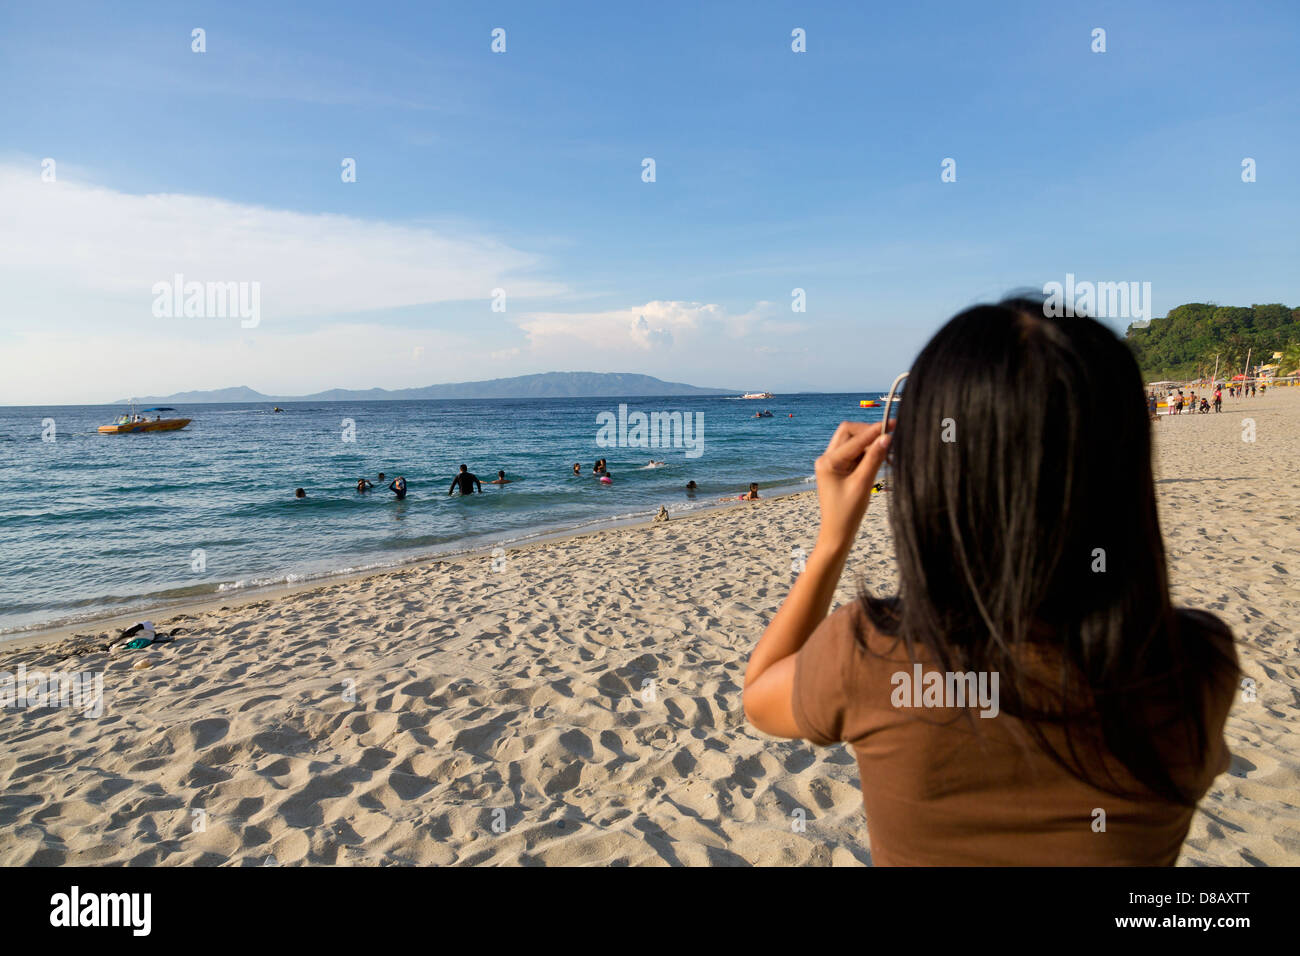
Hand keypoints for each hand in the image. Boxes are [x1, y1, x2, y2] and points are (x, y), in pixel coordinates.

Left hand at [813, 421, 888, 554]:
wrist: (837, 534)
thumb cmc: (847, 513)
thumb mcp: (863, 484)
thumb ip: (874, 459)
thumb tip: (887, 438)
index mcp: (828, 461)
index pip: (854, 438)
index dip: (875, 430)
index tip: (894, 424)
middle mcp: (827, 459)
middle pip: (849, 433)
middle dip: (869, 433)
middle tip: (890, 439)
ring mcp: (831, 464)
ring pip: (852, 442)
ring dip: (869, 444)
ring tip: (887, 454)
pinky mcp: (838, 470)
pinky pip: (853, 454)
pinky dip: (866, 454)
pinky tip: (880, 460)